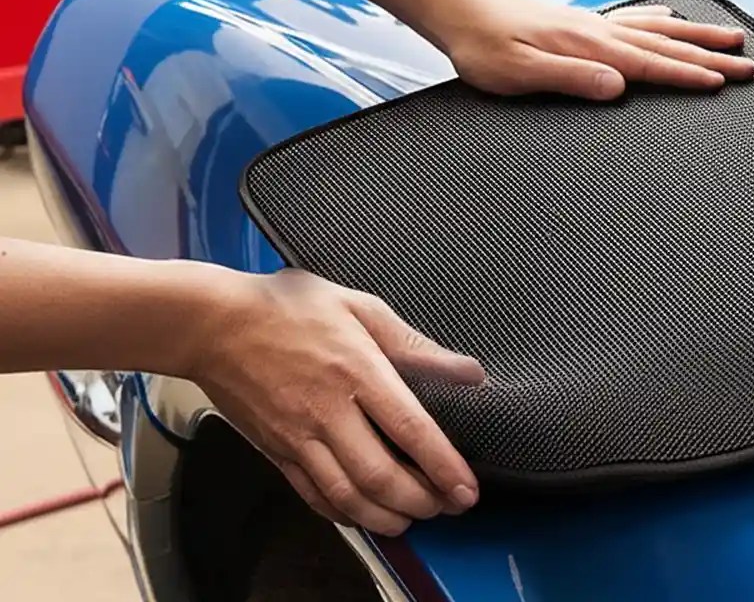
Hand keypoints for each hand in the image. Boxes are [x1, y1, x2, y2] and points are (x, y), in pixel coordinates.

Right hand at [191, 269, 483, 535]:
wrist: (213, 324)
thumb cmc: (287, 307)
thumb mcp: (360, 307)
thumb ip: (416, 345)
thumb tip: (469, 372)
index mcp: (357, 370)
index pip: (410, 429)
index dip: (443, 466)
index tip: (466, 489)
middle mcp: (328, 410)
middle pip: (380, 475)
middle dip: (421, 501)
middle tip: (446, 506)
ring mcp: (298, 435)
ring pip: (347, 495)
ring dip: (385, 517)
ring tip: (412, 518)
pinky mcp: (276, 450)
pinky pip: (312, 495)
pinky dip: (344, 513)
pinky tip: (365, 513)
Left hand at [426, 0, 753, 99]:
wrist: (460, 12)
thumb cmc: (484, 49)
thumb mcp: (521, 74)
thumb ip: (571, 80)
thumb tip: (618, 87)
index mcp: (590, 48)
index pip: (651, 65)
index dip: (689, 76)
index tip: (723, 83)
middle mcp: (598, 31)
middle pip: (667, 45)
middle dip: (710, 57)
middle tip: (749, 65)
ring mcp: (593, 23)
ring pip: (658, 29)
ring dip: (696, 36)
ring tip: (730, 39)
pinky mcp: (582, 22)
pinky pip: (634, 19)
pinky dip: (660, 21)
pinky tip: (671, 19)